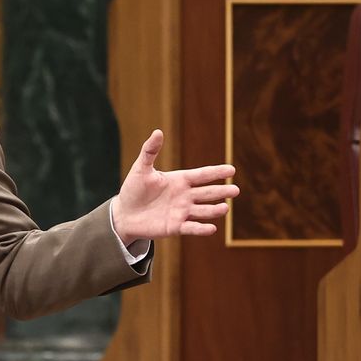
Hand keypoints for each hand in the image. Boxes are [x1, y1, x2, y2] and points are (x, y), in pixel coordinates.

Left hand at [111, 129, 238, 244]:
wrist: (125, 213)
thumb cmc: (133, 189)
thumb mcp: (141, 168)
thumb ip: (150, 151)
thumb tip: (158, 131)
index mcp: (180, 180)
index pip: (202, 175)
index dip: (216, 172)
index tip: (232, 170)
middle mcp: (184, 196)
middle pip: (207, 193)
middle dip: (221, 191)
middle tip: (236, 190)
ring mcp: (182, 212)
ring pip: (203, 211)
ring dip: (214, 210)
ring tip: (225, 208)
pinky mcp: (175, 227)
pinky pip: (191, 228)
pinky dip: (201, 229)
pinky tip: (212, 228)